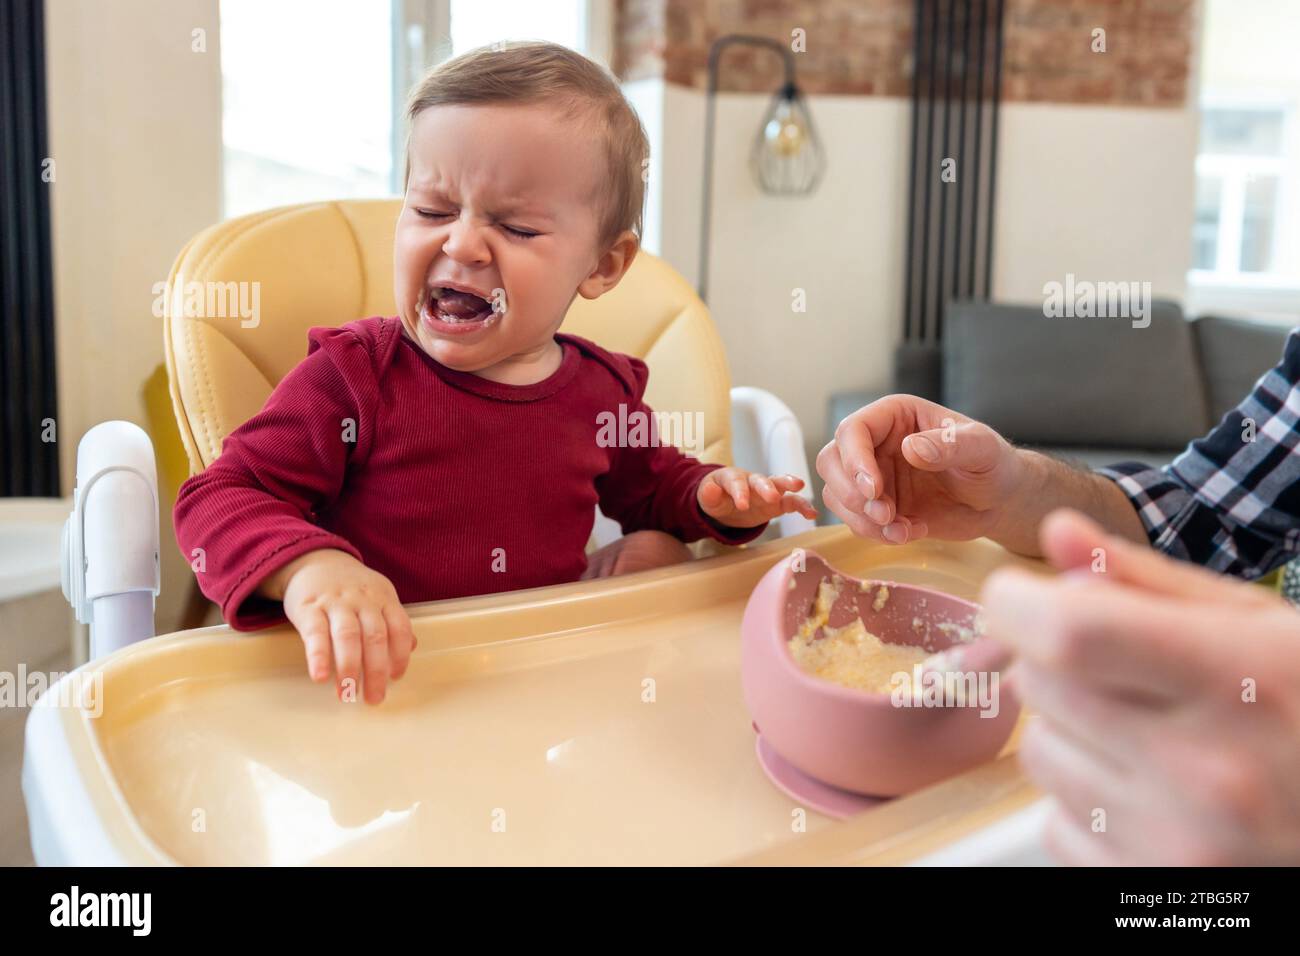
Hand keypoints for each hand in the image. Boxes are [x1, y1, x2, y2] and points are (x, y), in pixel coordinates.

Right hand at [264, 549, 416, 704]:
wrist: (311, 559)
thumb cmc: (348, 586)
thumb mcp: (377, 595)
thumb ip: (392, 620)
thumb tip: (412, 647)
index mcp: (383, 598)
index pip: (400, 627)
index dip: (401, 654)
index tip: (396, 677)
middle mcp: (362, 600)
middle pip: (375, 637)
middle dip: (376, 672)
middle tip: (374, 698)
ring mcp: (336, 603)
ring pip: (348, 636)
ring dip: (349, 669)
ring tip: (347, 694)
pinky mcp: (309, 607)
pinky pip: (315, 633)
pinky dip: (319, 656)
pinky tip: (320, 676)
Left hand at [696, 469, 816, 527]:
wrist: (727, 504)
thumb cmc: (717, 498)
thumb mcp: (708, 498)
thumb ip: (709, 494)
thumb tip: (710, 489)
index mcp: (733, 478)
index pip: (736, 482)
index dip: (739, 492)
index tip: (742, 505)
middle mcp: (752, 481)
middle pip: (760, 480)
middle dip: (766, 487)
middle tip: (772, 496)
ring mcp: (767, 491)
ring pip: (779, 484)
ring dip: (788, 484)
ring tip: (799, 486)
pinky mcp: (777, 504)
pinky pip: (791, 502)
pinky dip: (802, 506)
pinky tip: (812, 514)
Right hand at [817, 394, 1026, 545]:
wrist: (999, 502)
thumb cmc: (992, 464)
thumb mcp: (981, 449)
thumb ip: (950, 444)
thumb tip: (910, 447)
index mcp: (895, 417)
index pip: (853, 430)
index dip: (854, 459)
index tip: (873, 488)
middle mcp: (876, 444)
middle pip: (830, 461)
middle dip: (851, 494)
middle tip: (885, 514)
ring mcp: (873, 476)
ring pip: (836, 494)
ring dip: (863, 519)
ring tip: (903, 530)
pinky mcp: (877, 506)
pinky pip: (856, 520)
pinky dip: (876, 534)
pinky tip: (911, 532)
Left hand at [982, 509, 1299, 864]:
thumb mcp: (1258, 624)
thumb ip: (1147, 580)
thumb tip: (1058, 535)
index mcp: (1236, 682)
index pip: (1069, 633)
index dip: (1021, 604)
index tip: (1021, 597)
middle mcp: (1205, 772)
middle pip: (1040, 685)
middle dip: (1052, 659)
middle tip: (1115, 666)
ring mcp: (1178, 843)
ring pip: (1037, 754)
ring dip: (1068, 731)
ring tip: (1146, 732)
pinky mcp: (1152, 887)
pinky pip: (1055, 824)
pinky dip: (1082, 802)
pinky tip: (1149, 789)